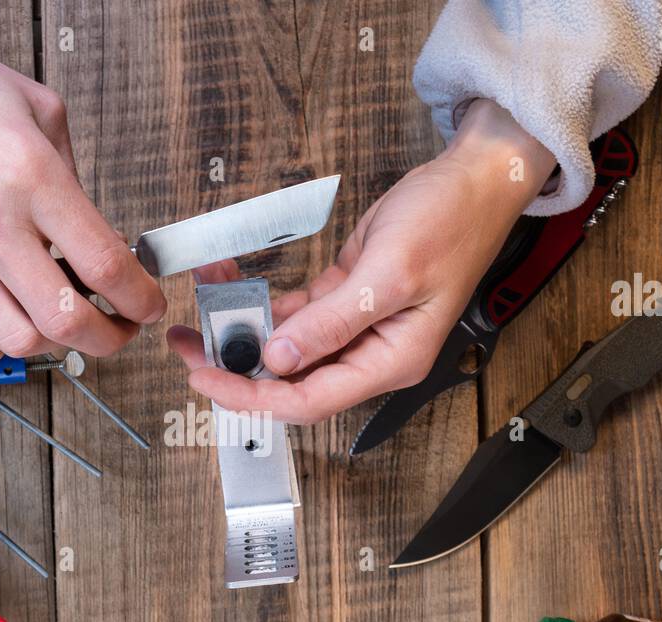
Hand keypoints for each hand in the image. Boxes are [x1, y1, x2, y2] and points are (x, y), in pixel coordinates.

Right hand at [0, 10, 165, 364]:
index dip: (141, 296)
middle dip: (111, 336)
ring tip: (66, 324)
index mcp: (31, 177)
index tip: (149, 303)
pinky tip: (3, 329)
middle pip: (68, 319)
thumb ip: (74, 176)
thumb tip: (97, 234)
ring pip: (19, 341)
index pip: (105, 264)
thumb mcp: (37, 107)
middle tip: (121, 327)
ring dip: (55, 345)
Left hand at [167, 100, 555, 423]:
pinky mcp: (344, 297)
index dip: (253, 397)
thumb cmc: (451, 223)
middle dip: (236, 369)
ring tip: (196, 317)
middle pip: (291, 381)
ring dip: (241, 332)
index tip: (207, 379)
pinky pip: (293, 311)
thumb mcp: (390, 274)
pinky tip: (228, 283)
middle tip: (187, 351)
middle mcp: (370, 353)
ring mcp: (356, 327)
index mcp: (390, 362)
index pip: (309, 401)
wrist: (473, 180)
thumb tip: (279, 358)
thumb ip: (333, 322)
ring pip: (286, 347)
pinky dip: (259, 300)